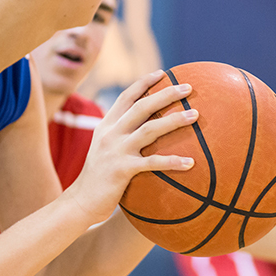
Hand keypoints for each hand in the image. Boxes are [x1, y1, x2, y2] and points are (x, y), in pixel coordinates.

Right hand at [65, 71, 196, 222]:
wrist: (80, 202)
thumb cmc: (99, 178)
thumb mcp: (105, 150)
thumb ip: (120, 137)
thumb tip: (146, 130)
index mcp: (106, 126)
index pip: (126, 97)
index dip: (144, 83)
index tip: (163, 73)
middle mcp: (110, 133)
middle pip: (142, 106)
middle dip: (166, 94)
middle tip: (188, 88)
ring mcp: (116, 151)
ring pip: (150, 129)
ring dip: (174, 120)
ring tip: (196, 115)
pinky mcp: (122, 170)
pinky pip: (152, 163)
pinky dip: (172, 161)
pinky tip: (191, 163)